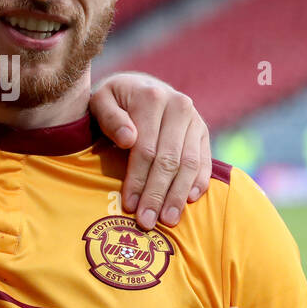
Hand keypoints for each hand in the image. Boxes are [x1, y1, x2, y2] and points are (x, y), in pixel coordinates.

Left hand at [90, 73, 211, 229]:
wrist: (141, 86)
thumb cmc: (115, 100)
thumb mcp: (101, 101)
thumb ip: (110, 118)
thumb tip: (127, 139)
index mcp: (152, 97)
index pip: (146, 148)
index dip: (137, 179)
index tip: (129, 205)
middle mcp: (179, 106)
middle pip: (169, 160)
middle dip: (158, 194)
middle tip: (147, 222)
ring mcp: (194, 119)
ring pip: (189, 164)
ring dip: (178, 195)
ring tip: (168, 220)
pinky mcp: (203, 131)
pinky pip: (205, 161)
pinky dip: (199, 182)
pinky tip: (189, 201)